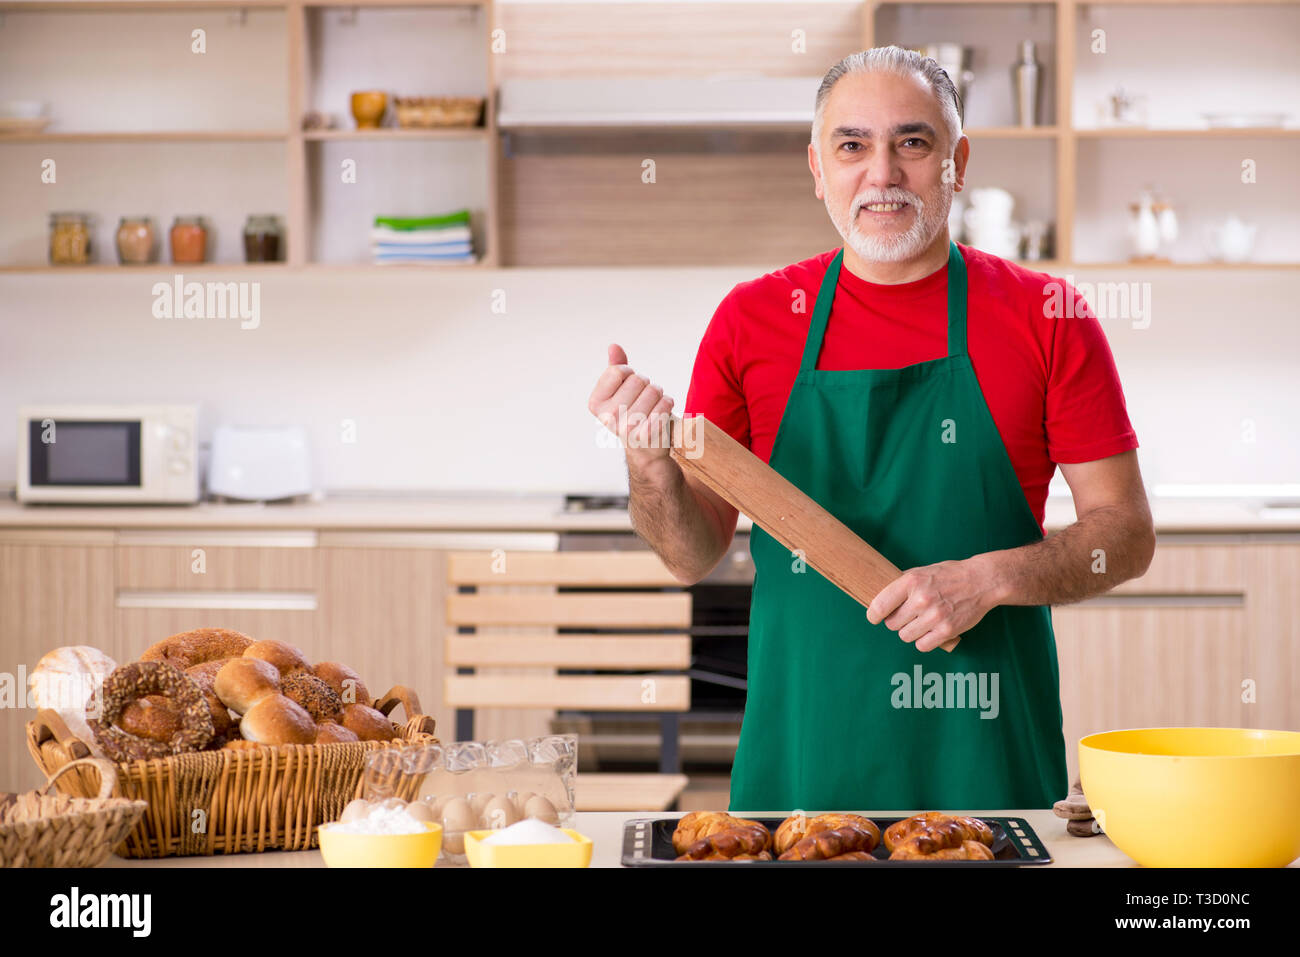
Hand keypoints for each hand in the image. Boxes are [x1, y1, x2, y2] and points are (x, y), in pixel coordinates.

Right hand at [587, 343, 675, 472]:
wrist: (646, 447)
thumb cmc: (633, 412)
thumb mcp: (620, 390)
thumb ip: (616, 367)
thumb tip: (613, 347)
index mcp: (596, 403)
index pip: (619, 370)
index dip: (630, 374)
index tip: (630, 387)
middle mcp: (608, 417)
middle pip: (638, 379)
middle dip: (647, 385)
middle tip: (645, 400)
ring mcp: (626, 428)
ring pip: (654, 390)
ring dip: (659, 395)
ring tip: (653, 407)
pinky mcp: (646, 435)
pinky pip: (665, 404)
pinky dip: (668, 405)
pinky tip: (661, 415)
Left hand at [865, 555, 1003, 652]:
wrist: (982, 581)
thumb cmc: (950, 575)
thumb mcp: (923, 571)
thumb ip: (903, 583)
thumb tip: (880, 596)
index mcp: (911, 581)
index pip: (880, 605)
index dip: (873, 614)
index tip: (873, 617)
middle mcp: (921, 599)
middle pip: (892, 624)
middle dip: (897, 622)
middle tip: (907, 616)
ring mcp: (934, 616)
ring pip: (905, 636)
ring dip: (910, 632)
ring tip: (920, 623)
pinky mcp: (947, 630)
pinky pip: (922, 646)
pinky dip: (924, 641)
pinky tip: (929, 632)